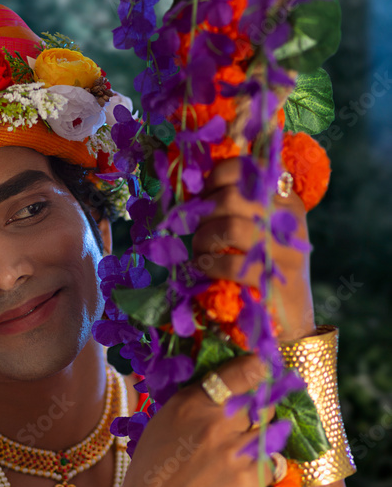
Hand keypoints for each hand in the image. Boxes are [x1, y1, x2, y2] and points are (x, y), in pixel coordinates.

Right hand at [102, 356, 272, 486]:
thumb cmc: (149, 477)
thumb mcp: (162, 426)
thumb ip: (194, 404)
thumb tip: (227, 388)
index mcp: (190, 403)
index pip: (243, 370)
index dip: (260, 370)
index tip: (265, 371)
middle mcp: (215, 421)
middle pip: (264, 400)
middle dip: (263, 409)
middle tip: (252, 422)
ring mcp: (235, 451)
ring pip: (273, 430)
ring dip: (266, 438)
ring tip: (246, 452)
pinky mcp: (250, 481)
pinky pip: (274, 463)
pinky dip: (265, 468)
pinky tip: (246, 477)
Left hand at [192, 157, 315, 339]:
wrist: (290, 318)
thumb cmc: (264, 268)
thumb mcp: (260, 229)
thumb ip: (238, 205)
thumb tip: (196, 192)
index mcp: (287, 200)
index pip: (248, 167)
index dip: (215, 179)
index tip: (204, 198)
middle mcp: (290, 220)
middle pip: (233, 197)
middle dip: (204, 214)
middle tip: (198, 231)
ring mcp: (285, 252)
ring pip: (230, 227)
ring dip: (203, 240)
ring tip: (200, 252)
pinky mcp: (275, 282)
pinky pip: (232, 264)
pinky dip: (209, 265)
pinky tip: (204, 268)